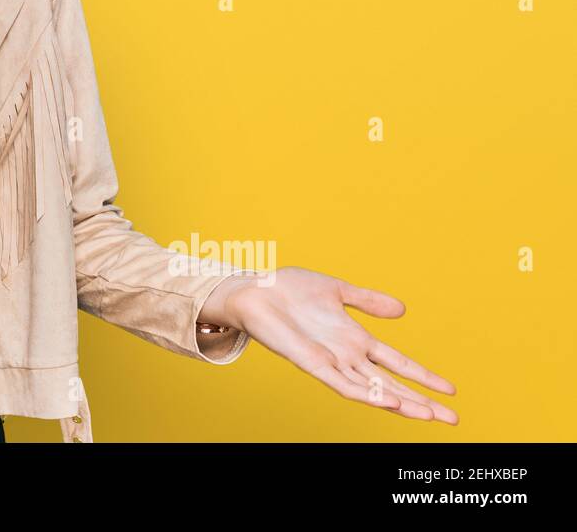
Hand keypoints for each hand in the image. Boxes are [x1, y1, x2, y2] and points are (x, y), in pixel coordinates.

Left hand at [220, 266, 457, 423]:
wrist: (254, 289)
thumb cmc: (289, 289)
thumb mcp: (337, 290)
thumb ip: (368, 301)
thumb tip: (402, 309)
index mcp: (355, 339)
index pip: (397, 363)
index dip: (423, 376)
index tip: (451, 389)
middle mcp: (346, 355)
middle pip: (392, 384)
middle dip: (422, 401)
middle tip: (454, 419)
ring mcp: (330, 361)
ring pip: (373, 390)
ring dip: (401, 403)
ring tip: (430, 416)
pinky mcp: (311, 363)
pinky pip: (342, 384)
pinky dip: (366, 395)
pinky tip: (389, 403)